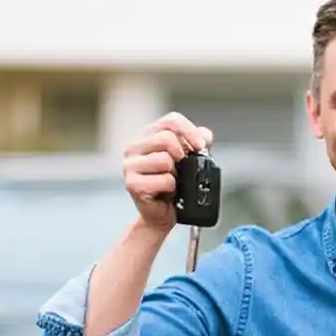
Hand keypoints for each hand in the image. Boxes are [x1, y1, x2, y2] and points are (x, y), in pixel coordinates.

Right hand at [122, 112, 212, 231]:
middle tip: (182, 169)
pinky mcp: (132, 184)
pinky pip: (164, 180)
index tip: (201, 146)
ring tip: (171, 181)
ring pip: (164, 160)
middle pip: (167, 138)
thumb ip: (196, 144)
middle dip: (182, 155)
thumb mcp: (188, 160)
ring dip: (175, 174)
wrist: (161, 214)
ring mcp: (130, 165)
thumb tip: (205, 135)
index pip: (171, 120)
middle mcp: (134, 147)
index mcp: (147, 136)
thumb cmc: (172, 186)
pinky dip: (171, 187)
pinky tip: (166, 192)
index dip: (189, 131)